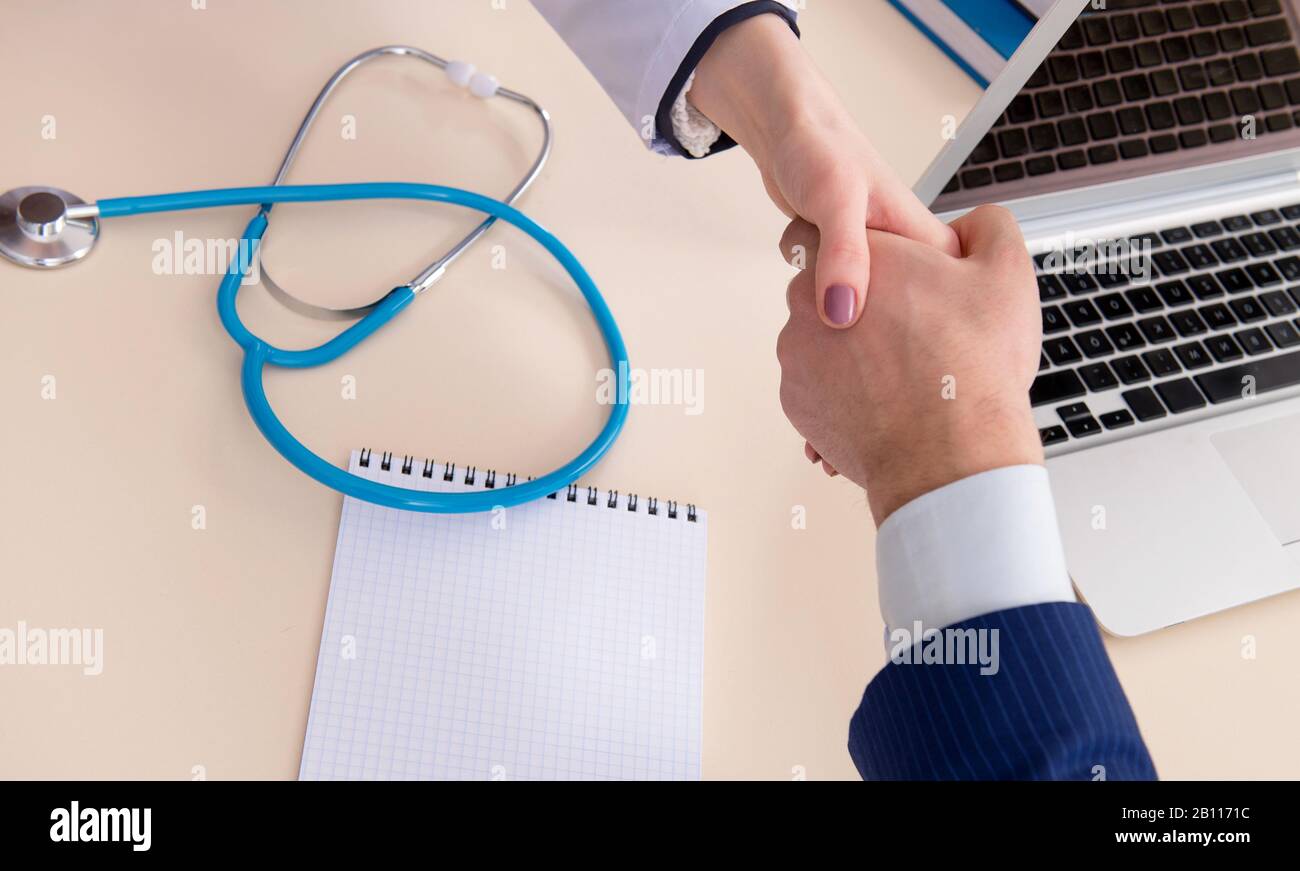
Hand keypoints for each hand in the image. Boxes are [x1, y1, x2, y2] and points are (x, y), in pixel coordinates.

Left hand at [689, 14, 959, 328]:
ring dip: (835, 315)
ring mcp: (875, 272)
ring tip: (824, 300)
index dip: (925, 331)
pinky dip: (816, 306)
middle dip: (866, 326)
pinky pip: (833, 310)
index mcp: (928, 245)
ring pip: (860, 320)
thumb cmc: (823, 148)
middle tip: (841, 314)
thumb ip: (844, 254)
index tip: (895, 341)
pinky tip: (807, 295)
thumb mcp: (836, 199)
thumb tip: (842, 312)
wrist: (786, 133)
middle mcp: (908, 263)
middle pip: (899, 323)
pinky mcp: (846, 275)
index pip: (949, 308)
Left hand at [775, 206, 1044, 524]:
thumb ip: (986, 227)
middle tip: (908, 332)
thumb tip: (969, 225)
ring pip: (820, 342)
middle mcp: (811, 300)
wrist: (949, 455)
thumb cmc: (975, 367)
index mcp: (858, 257)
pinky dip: (843, 394)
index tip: (884, 274)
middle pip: (823, 290)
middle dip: (858, 306)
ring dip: (850, 353)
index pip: (824, 232)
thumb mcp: (1006, 272)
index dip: (858, 252)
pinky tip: (886, 403)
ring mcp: (796, 354)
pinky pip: (817, 388)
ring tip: (902, 375)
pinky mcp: (795, 401)